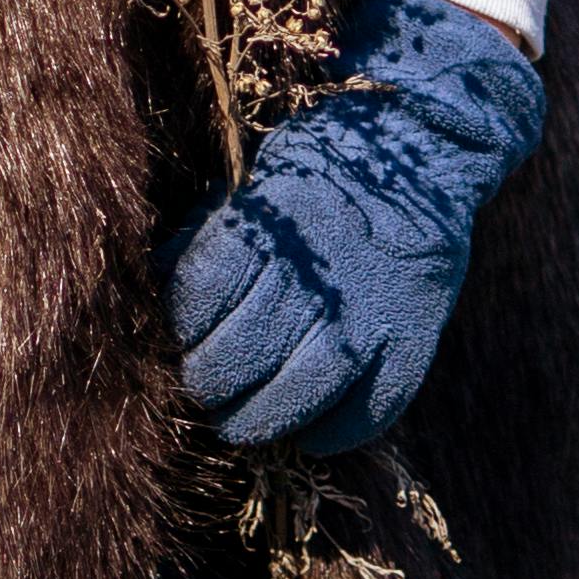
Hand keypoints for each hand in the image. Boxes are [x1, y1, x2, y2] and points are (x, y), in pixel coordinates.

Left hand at [165, 0, 545, 454]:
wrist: (420, 146)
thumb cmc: (322, 167)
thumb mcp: (254, 184)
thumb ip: (209, 237)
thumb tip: (158, 286)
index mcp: (272, 228)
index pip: (202, 297)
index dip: (181, 331)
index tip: (179, 342)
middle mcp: (319, 273)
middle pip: (243, 353)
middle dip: (210, 383)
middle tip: (204, 390)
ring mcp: (372, 309)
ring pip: (302, 391)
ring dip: (260, 419)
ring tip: (242, 424)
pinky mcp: (414, 335)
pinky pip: (373, 408)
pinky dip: (335, 432)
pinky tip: (311, 432)